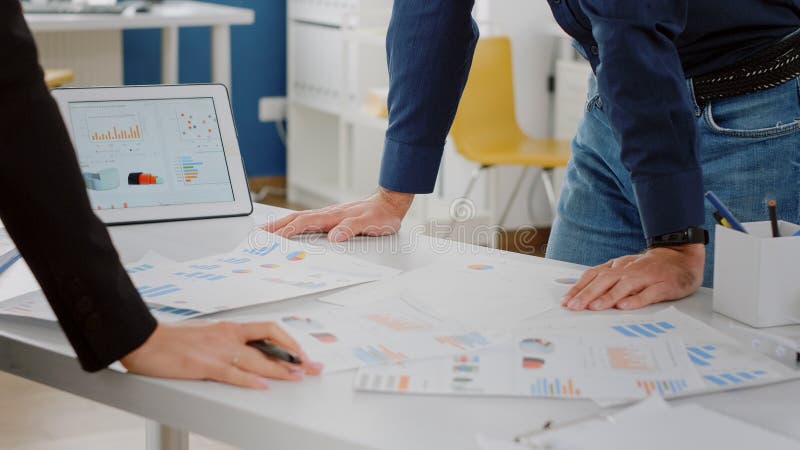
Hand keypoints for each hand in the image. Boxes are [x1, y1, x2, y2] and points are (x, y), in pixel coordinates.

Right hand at [120, 321, 322, 389]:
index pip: (269, 329)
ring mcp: (218, 350)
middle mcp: (228, 336)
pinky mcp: (204, 365)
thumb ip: (226, 343)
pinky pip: (233, 373)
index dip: (289, 341)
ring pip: (257, 359)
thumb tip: (246, 353)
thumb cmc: (172, 340)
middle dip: (295, 357)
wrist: (144, 340)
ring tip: (297, 377)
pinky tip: (264, 385)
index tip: (302, 354)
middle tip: (313, 367)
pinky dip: (251, 380)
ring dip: (280, 369)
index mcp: (229, 328)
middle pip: (271, 343)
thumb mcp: (206, 336)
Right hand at [264, 188, 413, 241]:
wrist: (389, 205)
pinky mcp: (332, 218)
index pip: (305, 222)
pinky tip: (292, 228)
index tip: (274, 236)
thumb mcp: (368, 224)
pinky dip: (296, 224)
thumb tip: (334, 237)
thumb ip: (351, 229)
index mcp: (332, 216)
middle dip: (278, 225)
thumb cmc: (380, 215)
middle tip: (260, 232)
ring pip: (301, 218)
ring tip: (268, 230)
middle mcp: (328, 214)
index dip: (289, 230)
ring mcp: (328, 216)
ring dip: (284, 224)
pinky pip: (309, 221)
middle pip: (297, 218)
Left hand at [560, 244, 704, 310]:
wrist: (681, 258)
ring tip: (594, 307)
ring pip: (624, 286)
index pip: (593, 275)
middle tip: (573, 306)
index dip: (579, 287)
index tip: (566, 301)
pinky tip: (625, 306)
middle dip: (587, 294)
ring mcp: (646, 277)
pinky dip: (636, 299)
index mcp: (617, 267)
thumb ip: (607, 280)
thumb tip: (583, 294)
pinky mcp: (663, 285)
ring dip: (608, 297)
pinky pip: (648, 293)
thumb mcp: (625, 270)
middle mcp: (628, 270)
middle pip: (604, 280)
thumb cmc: (649, 268)